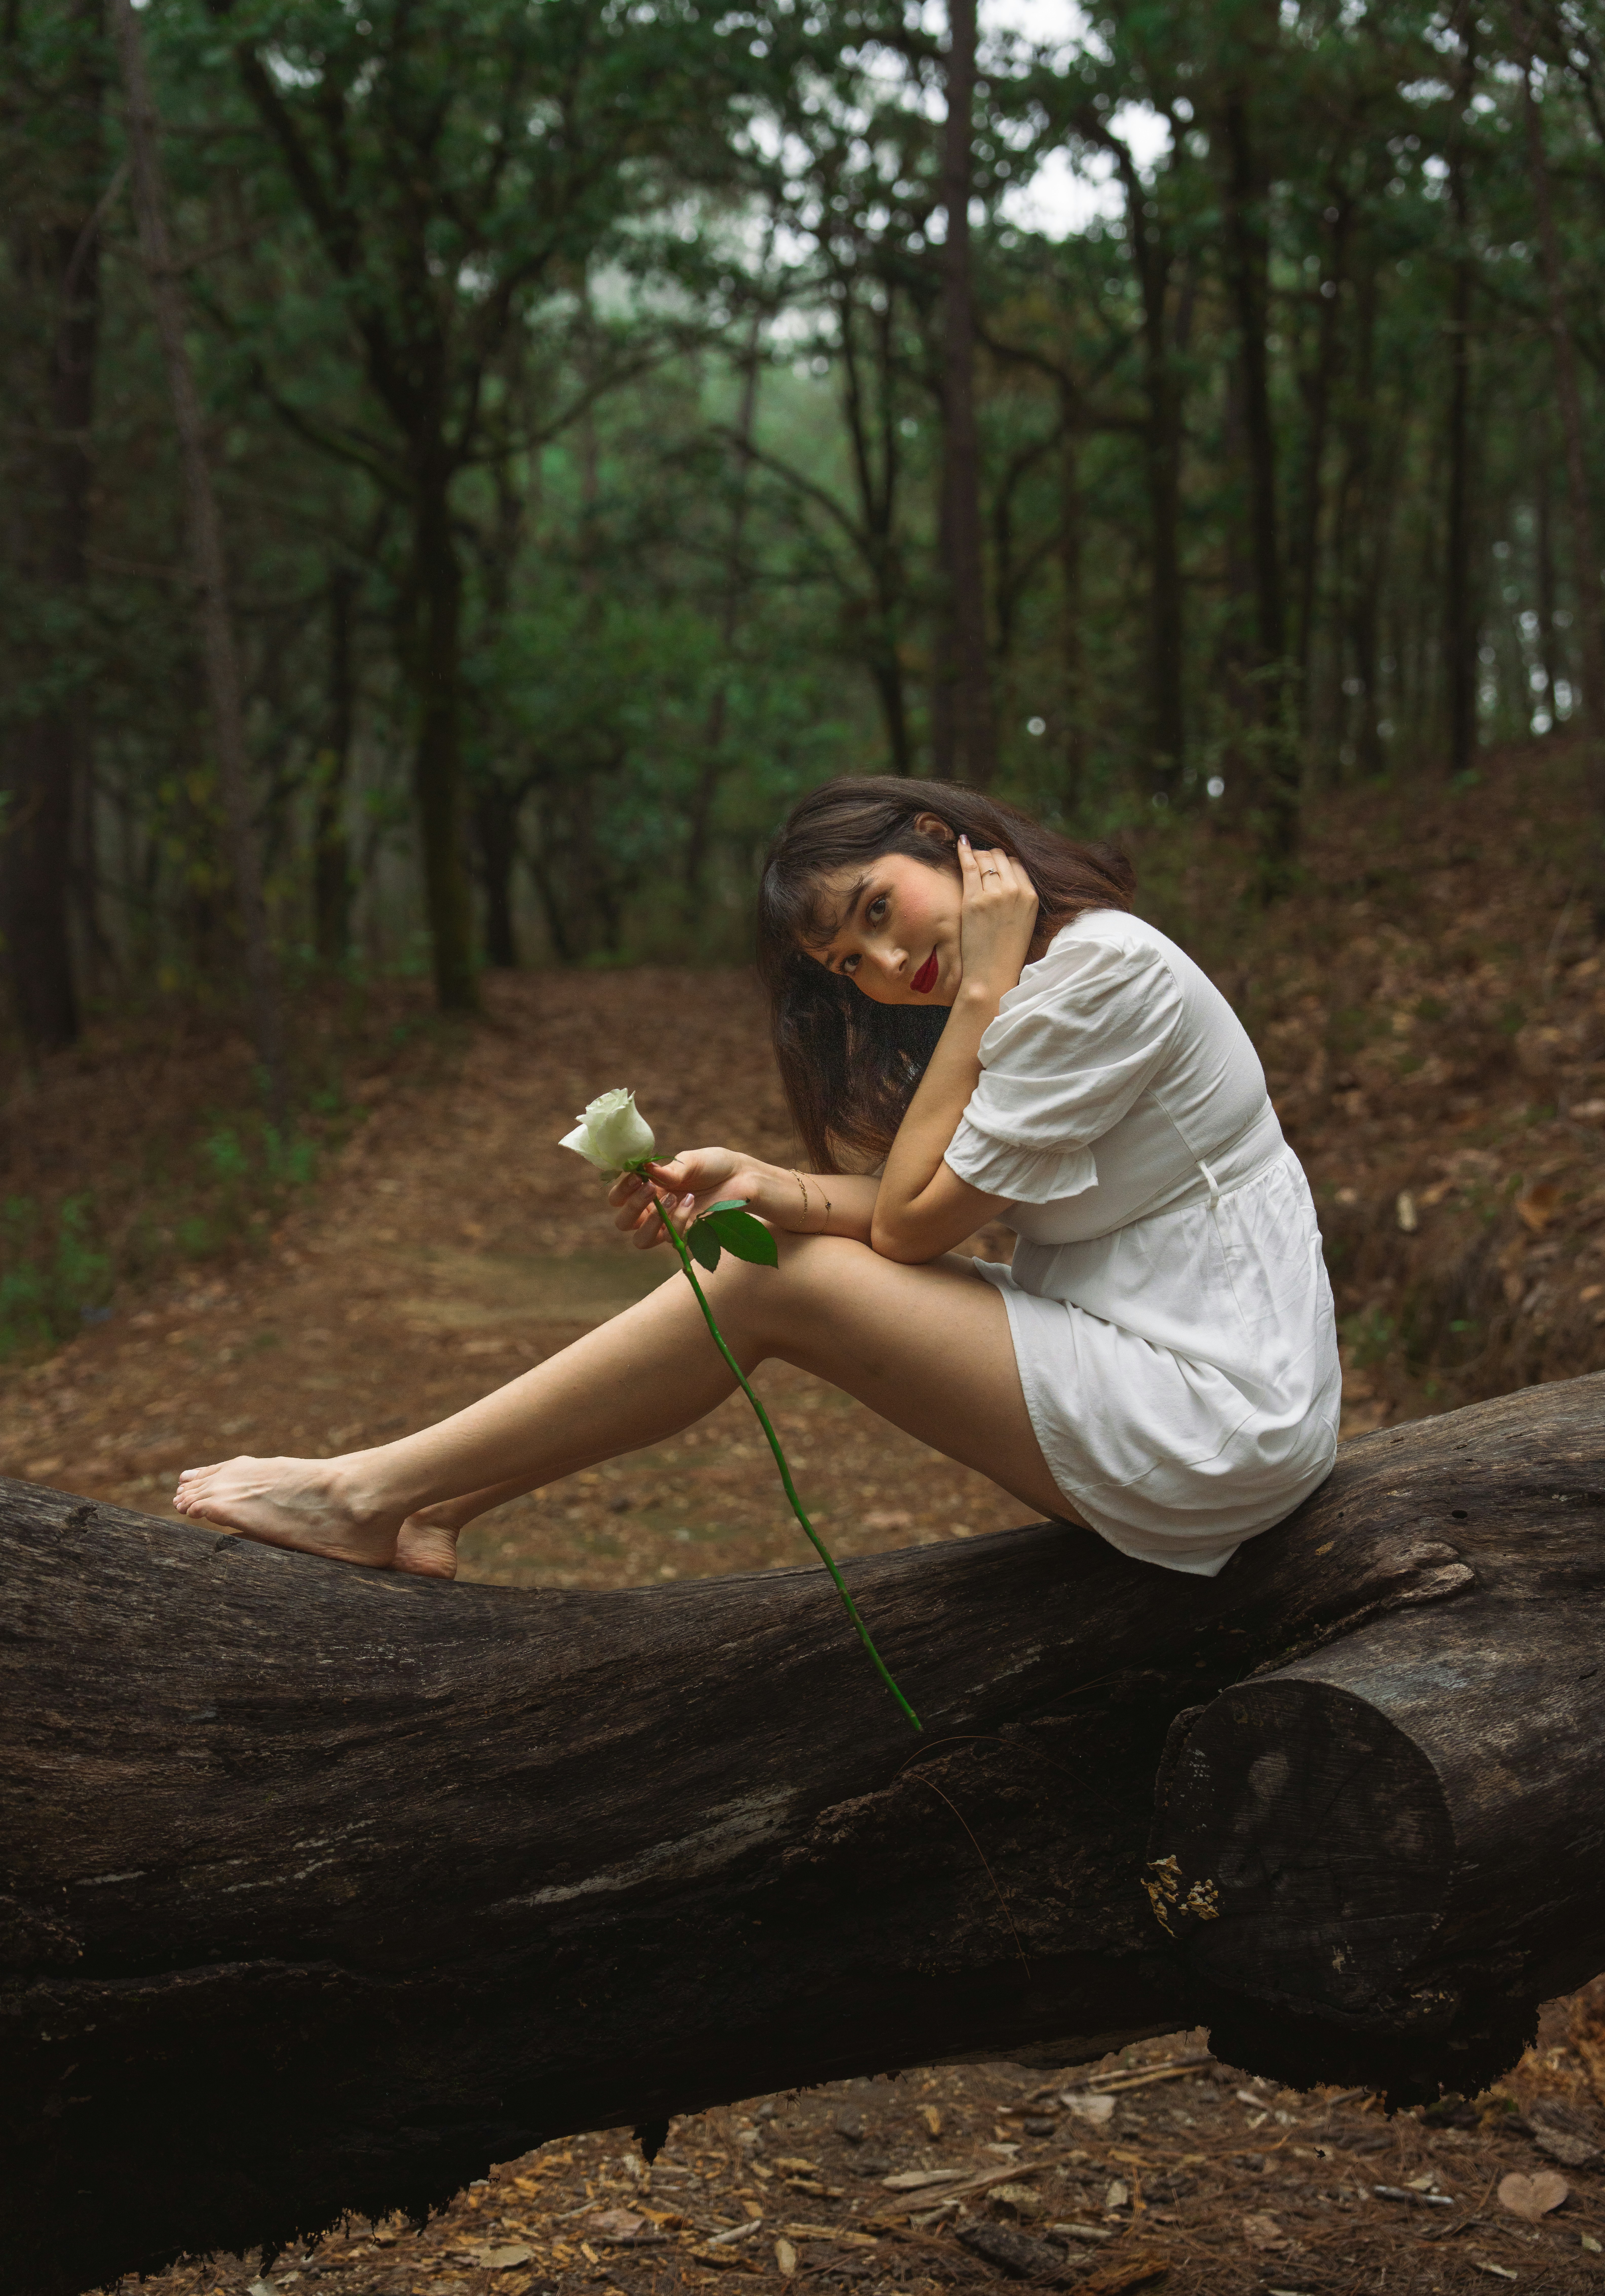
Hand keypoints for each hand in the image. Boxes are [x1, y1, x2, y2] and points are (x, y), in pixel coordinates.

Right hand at [606, 1145, 762, 1250]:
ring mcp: (667, 1225)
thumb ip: (668, 1170)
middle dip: (632, 1206)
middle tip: (650, 1188)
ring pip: (641, 1240)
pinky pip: (670, 1237)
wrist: (741, 1178)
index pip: (617, 1198)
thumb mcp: (690, 1161)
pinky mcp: (684, 1236)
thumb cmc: (713, 1165)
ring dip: (651, 1220)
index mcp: (647, 1188)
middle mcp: (652, 1210)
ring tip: (672, 1197)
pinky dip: (678, 1219)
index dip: (620, 1190)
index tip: (635, 1175)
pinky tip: (691, 1200)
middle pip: (623, 1222)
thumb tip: (646, 1170)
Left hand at [956, 837, 1037, 1001]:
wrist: (993, 973)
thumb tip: (1007, 877)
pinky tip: (960, 842)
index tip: (992, 863)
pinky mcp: (974, 900)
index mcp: (1031, 895)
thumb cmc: (1006, 951)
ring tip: (970, 855)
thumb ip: (1019, 897)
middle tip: (979, 859)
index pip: (1016, 863)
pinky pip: (969, 866)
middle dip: (989, 855)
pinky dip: (964, 851)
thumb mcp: (1024, 920)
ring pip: (985, 858)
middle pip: (1000, 857)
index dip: (1002, 861)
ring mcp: (994, 894)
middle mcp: (1015, 890)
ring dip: (977, 854)